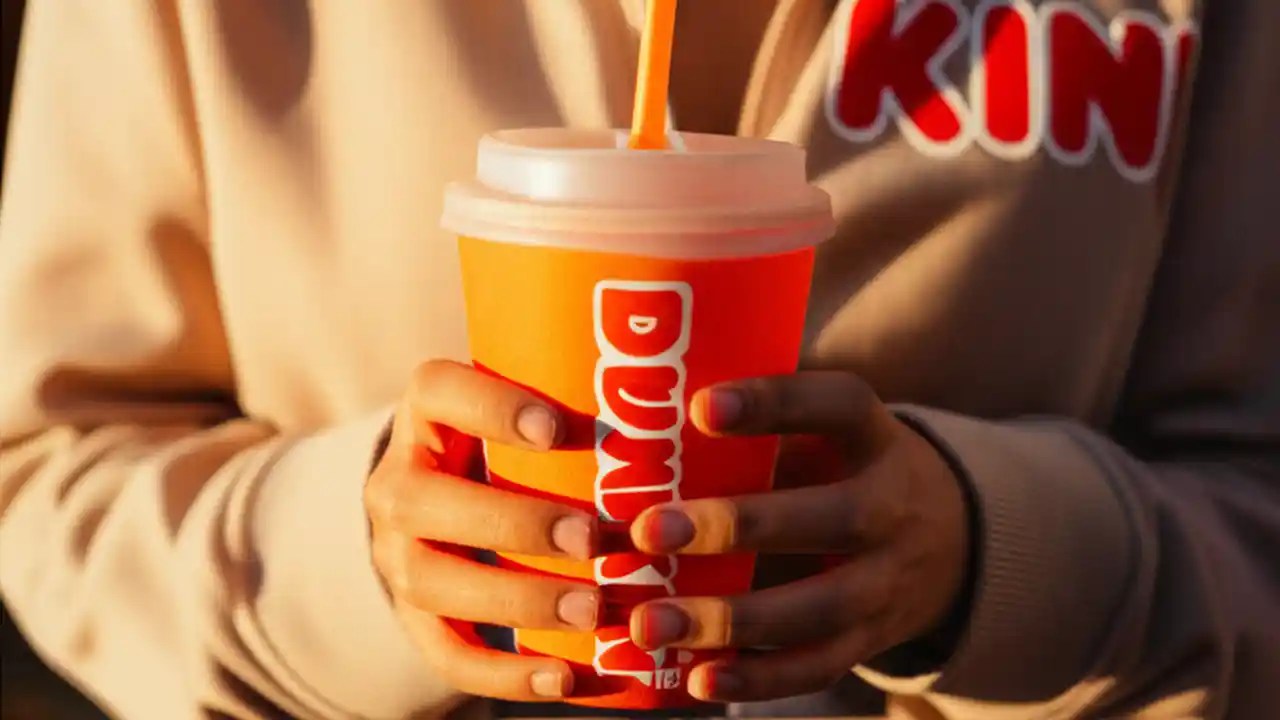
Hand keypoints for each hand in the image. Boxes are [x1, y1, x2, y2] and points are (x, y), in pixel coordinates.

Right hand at [365, 360, 598, 701]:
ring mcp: (396, 553)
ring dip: (515, 600)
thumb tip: (712, 391)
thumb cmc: (521, 447)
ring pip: (429, 581)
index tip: (557, 429)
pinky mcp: (414, 617)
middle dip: (512, 522)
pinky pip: (446, 653)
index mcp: (427, 413)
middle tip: (590, 539)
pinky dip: (505, 674)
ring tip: (591, 610)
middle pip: (422, 499)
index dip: (490, 408)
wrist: (451, 506)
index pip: (436, 390)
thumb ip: (593, 405)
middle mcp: (397, 481)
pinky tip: (564, 677)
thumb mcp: (535, 412)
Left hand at [626, 371, 971, 702]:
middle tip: (651, 531)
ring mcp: (887, 582)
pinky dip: (757, 679)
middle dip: (737, 526)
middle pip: (831, 518)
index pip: (837, 405)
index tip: (700, 407)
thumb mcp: (825, 432)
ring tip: (649, 623)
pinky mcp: (871, 640)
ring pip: (818, 609)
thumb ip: (756, 424)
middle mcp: (891, 507)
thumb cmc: (844, 468)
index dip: (774, 403)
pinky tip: (697, 677)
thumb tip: (635, 424)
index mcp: (873, 437)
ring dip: (729, 620)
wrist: (949, 540)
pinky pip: (818, 667)